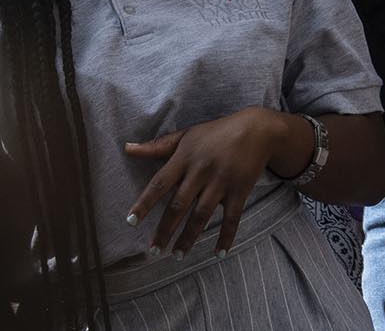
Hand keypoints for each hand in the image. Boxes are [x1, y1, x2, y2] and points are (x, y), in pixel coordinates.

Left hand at [125, 107, 294, 256]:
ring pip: (202, 215)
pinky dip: (226, 236)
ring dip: (188, 237)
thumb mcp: (186, 135)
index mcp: (185, 158)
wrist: (258, 129)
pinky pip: (232, 218)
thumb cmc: (216, 133)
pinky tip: (218, 253)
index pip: (160, 183)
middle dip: (165, 230)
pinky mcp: (240, 190)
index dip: (145, 203)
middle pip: (179, 205)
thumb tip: (127, 148)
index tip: (131, 221)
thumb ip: (157, 146)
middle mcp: (201, 171)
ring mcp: (222, 182)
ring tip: (177, 256)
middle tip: (153, 250)